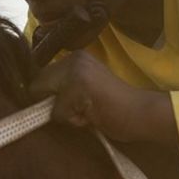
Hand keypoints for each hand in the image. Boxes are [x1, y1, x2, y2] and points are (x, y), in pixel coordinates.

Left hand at [29, 51, 176, 143]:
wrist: (142, 112)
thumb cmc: (117, 106)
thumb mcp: (87, 87)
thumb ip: (65, 87)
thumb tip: (36, 99)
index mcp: (75, 57)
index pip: (42, 76)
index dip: (47, 95)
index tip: (70, 105)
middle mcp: (73, 58)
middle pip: (37, 85)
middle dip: (52, 104)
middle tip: (82, 110)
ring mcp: (75, 71)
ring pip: (47, 100)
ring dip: (65, 114)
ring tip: (90, 113)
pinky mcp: (77, 86)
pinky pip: (58, 112)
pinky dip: (72, 121)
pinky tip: (93, 117)